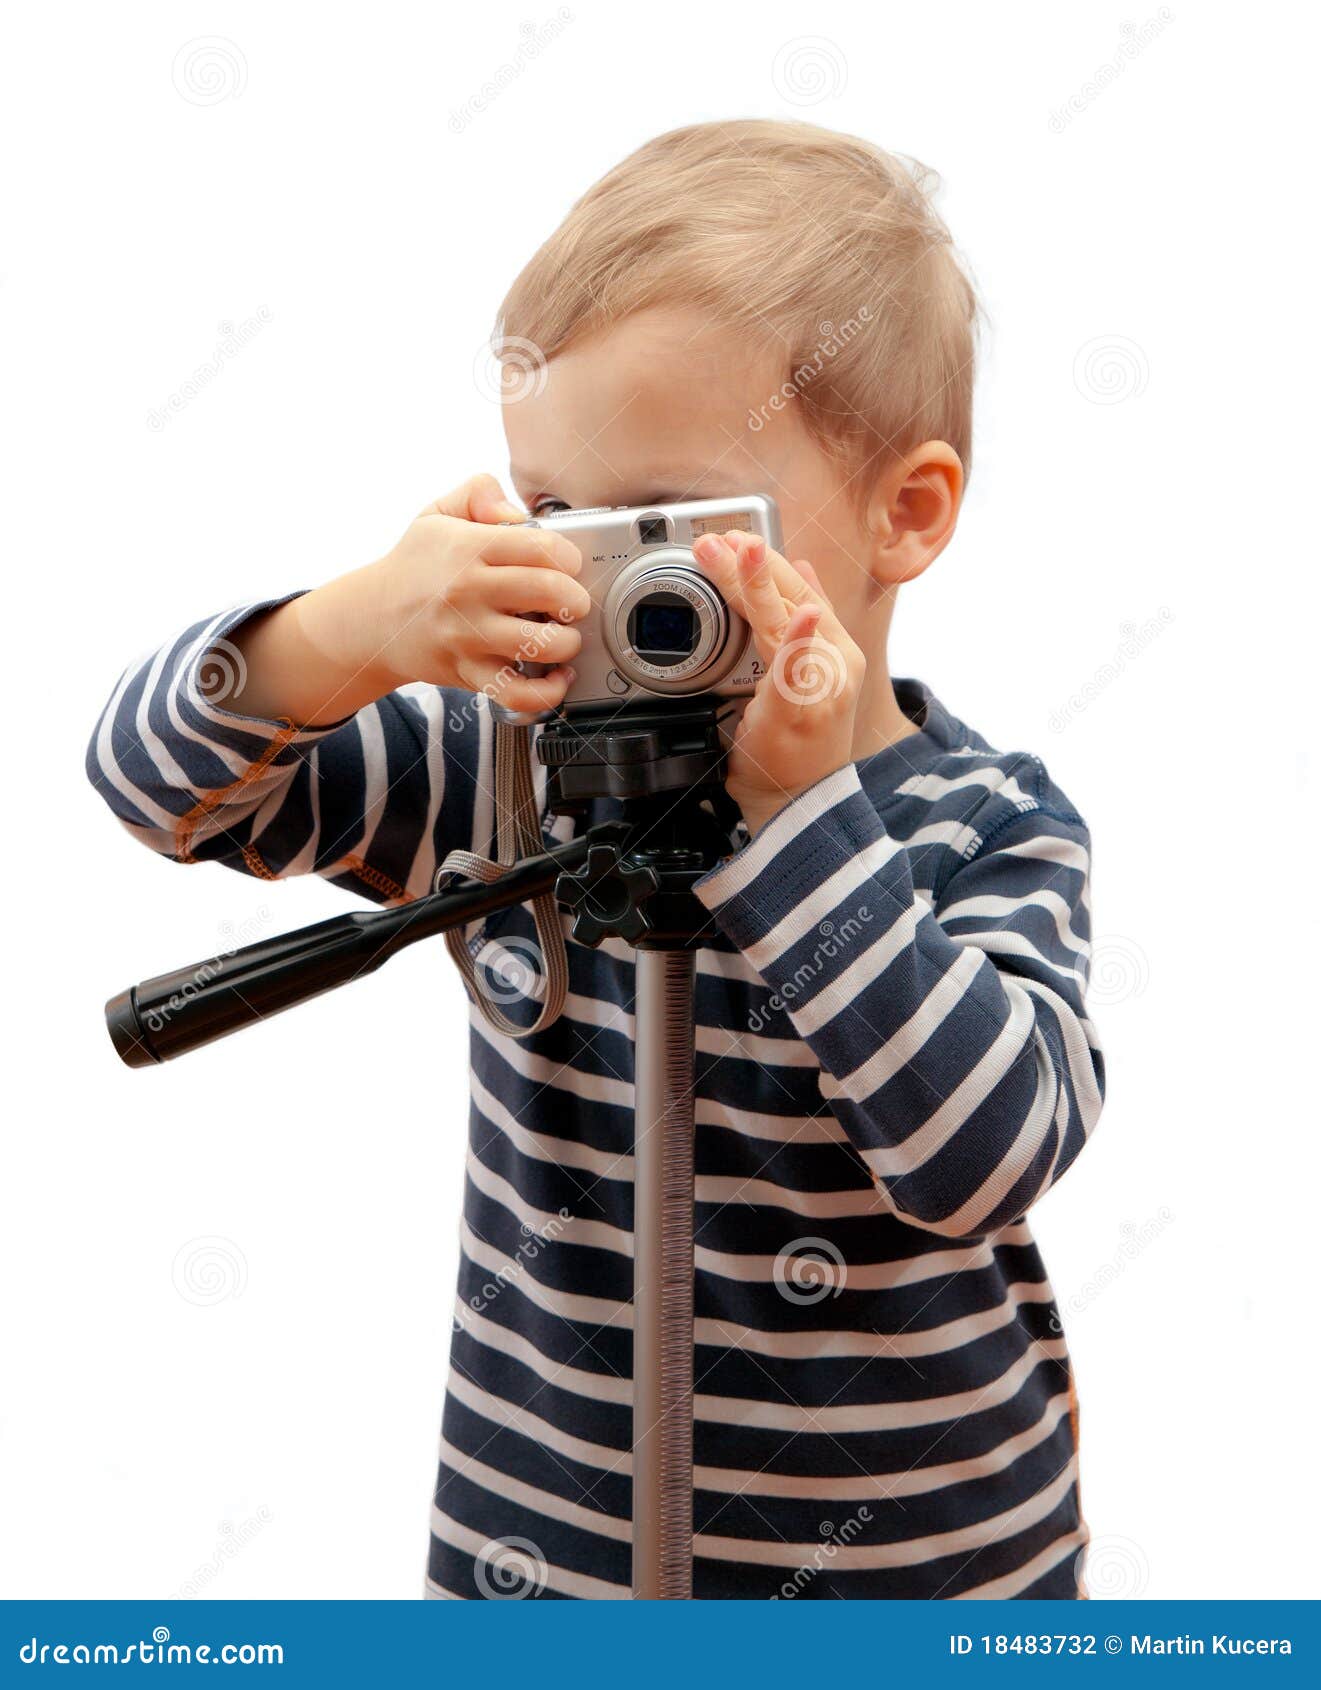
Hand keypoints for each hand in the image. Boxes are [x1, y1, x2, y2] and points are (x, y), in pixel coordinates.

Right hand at [361, 474, 589, 713]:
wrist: (373, 619)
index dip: (569, 556)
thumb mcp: (438, 513)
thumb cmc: (415, 566)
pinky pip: (518, 694)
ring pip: (543, 644)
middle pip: (550, 592)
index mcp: (469, 548)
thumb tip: (517, 513)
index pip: (542, 547)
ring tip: (563, 634)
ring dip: (568, 641)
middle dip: (576, 598)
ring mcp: (468, 636)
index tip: (568, 565)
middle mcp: (469, 592)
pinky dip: (549, 691)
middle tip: (572, 601)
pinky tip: (557, 676)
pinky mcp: (468, 673)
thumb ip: (480, 492)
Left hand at [692, 529, 864, 837]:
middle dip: (750, 565)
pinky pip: (798, 670)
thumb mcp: (803, 672)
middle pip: (789, 599)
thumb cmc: (798, 743)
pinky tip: (802, 615)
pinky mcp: (804, 710)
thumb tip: (801, 568)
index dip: (764, 562)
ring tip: (740, 552)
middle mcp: (835, 660)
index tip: (731, 538)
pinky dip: (800, 639)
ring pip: (786, 623)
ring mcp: (823, 684)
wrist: (800, 802)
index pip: (798, 589)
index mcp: (834, 646)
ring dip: (761, 584)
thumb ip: (805, 621)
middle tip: (717, 540)